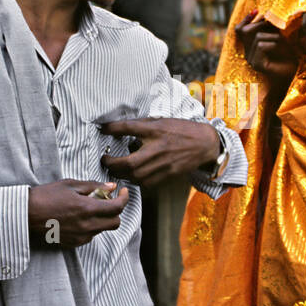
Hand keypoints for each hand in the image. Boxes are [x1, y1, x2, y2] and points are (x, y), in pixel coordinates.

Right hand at [27, 179, 128, 247]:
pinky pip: (90, 235)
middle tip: (108, 201)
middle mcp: (87, 226)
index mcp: (87, 209)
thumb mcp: (71, 185)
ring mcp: (81, 236)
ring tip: (88, 208)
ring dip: (102, 219)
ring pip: (103, 229)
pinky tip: (79, 217)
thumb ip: (94, 186)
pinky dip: (91, 226)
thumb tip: (111, 187)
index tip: (123, 192)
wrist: (27, 214)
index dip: (125, 199)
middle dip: (116, 211)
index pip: (117, 208)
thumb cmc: (46, 196)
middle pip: (115, 223)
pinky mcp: (74, 243)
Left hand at [100, 119, 219, 188]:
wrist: (204, 144)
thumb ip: (140, 126)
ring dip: (121, 174)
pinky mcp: (167, 176)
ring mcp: (163, 165)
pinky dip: (135, 180)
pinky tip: (132, 175)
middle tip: (105, 159)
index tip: (102, 129)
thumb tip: (118, 127)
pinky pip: (145, 183)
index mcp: (156, 131)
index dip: (112, 128)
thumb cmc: (181, 131)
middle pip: (127, 162)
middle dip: (112, 163)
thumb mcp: (160, 122)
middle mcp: (158, 149)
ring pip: (135, 176)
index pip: (128, 128)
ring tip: (115, 169)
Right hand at [235, 12, 298, 79]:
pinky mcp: (257, 64)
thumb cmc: (289, 59)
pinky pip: (261, 46)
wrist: (293, 77)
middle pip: (245, 31)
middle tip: (277, 27)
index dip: (245, 19)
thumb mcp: (280, 39)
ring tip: (285, 42)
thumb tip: (267, 14)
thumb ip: (271, 29)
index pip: (239, 30)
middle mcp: (248, 53)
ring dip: (274, 36)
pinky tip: (283, 49)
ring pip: (258, 38)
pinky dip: (274, 44)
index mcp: (250, 47)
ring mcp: (251, 60)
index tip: (256, 10)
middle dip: (262, 25)